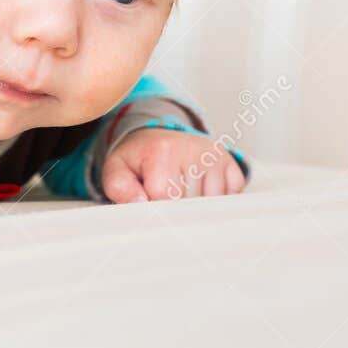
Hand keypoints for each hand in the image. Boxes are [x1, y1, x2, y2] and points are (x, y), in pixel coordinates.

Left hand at [100, 127, 246, 202]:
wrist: (158, 138)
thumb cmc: (138, 159)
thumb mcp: (117, 169)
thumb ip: (119, 187)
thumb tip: (140, 204)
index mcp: (163, 150)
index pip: (164, 197)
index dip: (154, 206)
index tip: (148, 201)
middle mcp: (194, 149)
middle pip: (189, 204)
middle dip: (175, 208)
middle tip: (163, 194)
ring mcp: (215, 156)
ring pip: (211, 204)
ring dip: (196, 207)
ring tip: (180, 190)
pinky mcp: (230, 164)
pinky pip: (230, 197)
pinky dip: (215, 201)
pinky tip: (199, 190)